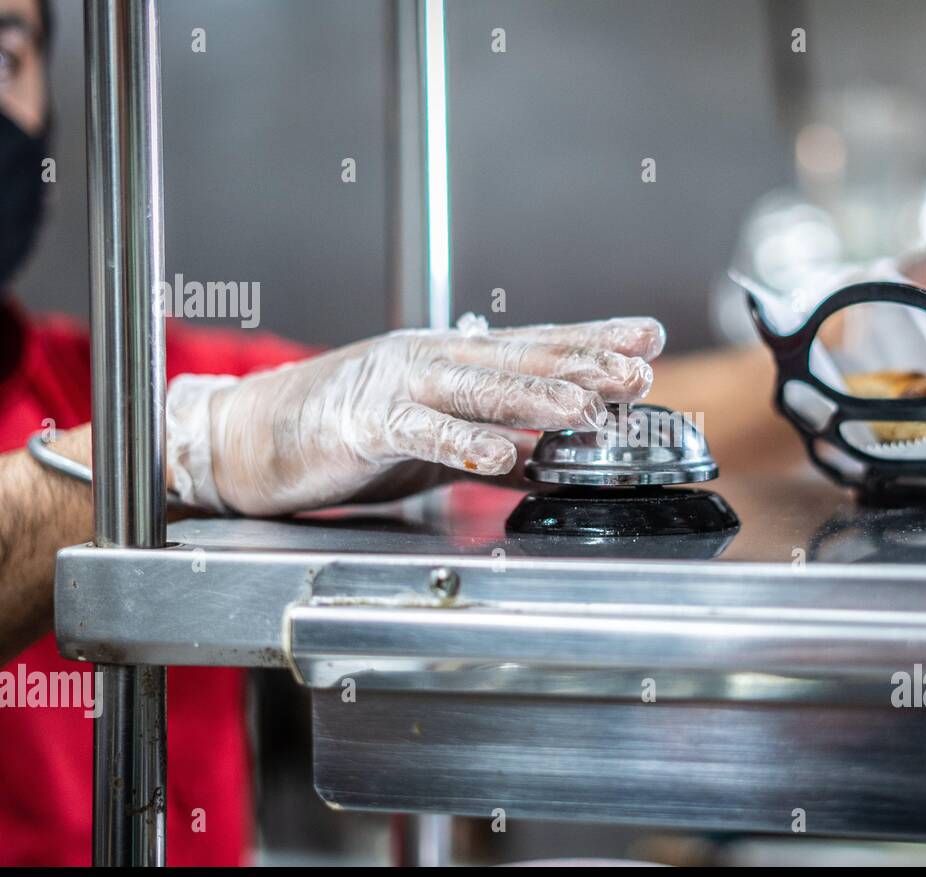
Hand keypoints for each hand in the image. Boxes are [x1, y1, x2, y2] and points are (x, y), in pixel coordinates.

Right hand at [166, 316, 663, 515]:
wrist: (251, 435)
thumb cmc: (346, 432)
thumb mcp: (438, 441)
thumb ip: (499, 450)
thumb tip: (559, 464)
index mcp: (453, 359)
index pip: (535, 343)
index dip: (594, 339)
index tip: (648, 337)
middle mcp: (433, 360)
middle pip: (519, 358)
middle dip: (584, 363)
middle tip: (638, 370)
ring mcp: (399, 387)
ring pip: (478, 389)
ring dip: (537, 396)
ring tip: (588, 405)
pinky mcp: (365, 424)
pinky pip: (422, 433)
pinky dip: (462, 442)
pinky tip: (501, 452)